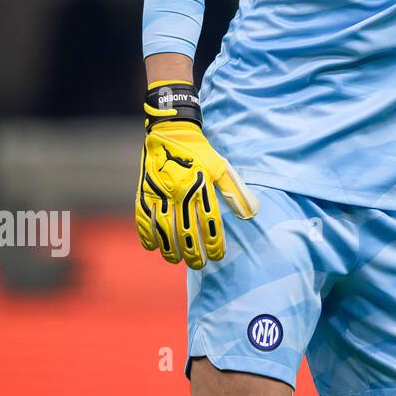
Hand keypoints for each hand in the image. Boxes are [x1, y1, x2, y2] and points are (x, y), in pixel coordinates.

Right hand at [136, 83, 257, 268]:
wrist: (170, 131)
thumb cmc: (200, 151)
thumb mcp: (221, 167)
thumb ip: (235, 191)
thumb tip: (252, 212)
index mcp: (201, 186)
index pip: (209, 221)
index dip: (214, 242)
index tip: (218, 256)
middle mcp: (180, 192)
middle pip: (186, 230)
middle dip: (192, 252)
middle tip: (198, 265)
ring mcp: (159, 192)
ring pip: (163, 228)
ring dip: (169, 247)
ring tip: (176, 261)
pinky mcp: (144, 191)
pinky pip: (143, 217)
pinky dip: (146, 234)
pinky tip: (152, 247)